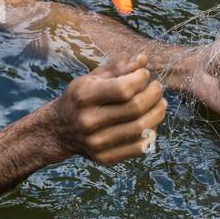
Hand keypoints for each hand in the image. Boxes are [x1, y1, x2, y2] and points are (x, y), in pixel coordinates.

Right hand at [47, 54, 165, 164]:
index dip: (140, 79)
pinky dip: (151, 132)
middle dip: (154, 95)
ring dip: (157, 113)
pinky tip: (150, 122)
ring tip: (160, 103)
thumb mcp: (92, 78)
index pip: (123, 89)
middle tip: (158, 88)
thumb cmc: (80, 98)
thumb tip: (143, 60)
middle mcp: (88, 121)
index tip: (145, 74)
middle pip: (135, 108)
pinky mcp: (104, 158)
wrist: (59, 129)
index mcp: (84, 97)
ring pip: (141, 128)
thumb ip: (118, 68)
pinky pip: (139, 147)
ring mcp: (96, 143)